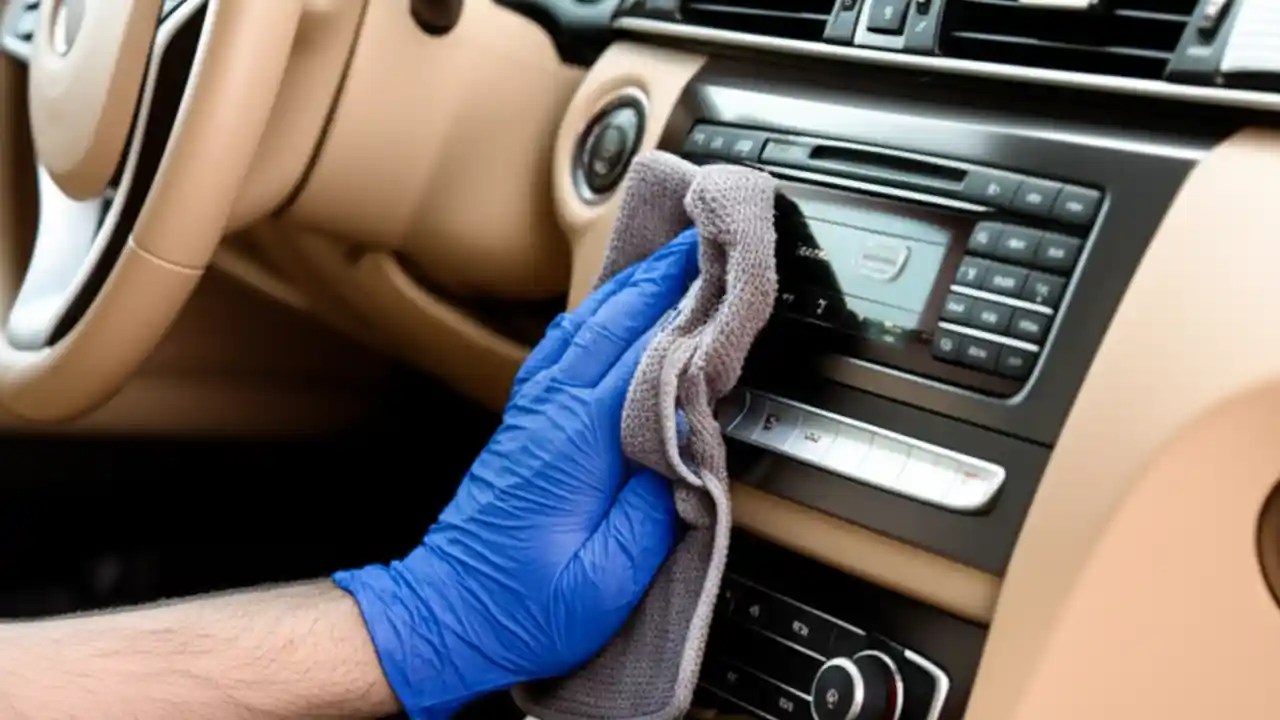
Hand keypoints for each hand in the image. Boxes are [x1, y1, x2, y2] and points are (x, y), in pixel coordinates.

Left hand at [333, 230, 700, 718]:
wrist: (446, 614)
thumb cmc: (521, 607)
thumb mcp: (606, 580)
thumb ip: (654, 511)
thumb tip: (687, 451)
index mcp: (576, 440)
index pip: (638, 351)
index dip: (679, 306)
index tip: (714, 269)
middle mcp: (549, 412)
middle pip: (608, 321)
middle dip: (656, 276)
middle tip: (699, 242)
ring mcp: (532, 413)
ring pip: (581, 328)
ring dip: (624, 291)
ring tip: (662, 263)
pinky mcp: (524, 426)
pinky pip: (564, 351)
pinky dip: (595, 319)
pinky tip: (610, 315)